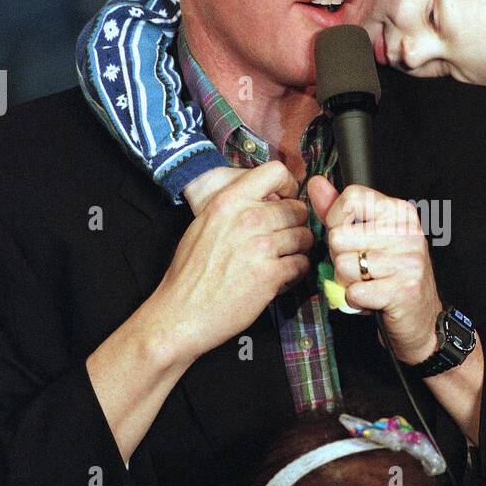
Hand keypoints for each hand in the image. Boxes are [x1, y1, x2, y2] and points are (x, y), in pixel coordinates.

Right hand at [148, 161, 311, 365]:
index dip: (288, 185)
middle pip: (297, 208)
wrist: (181, 313)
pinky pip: (301, 264)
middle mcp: (247, 219)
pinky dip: (295, 271)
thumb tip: (265, 199)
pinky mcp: (271, 275)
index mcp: (228, 202)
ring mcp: (261, 247)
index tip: (287, 198)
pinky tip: (279, 276)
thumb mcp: (204, 224)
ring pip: (304, 236)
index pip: (275, 172)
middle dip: (295, 223)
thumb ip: (234, 207)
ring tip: (281, 258)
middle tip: (284, 236)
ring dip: (297, 248)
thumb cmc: (190, 273)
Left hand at [308, 176, 441, 363]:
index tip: (350, 237)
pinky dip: (355, 301)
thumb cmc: (393, 275)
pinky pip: (353, 292)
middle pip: (339, 236)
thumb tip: (315, 183)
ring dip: (348, 282)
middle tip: (363, 268)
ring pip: (343, 266)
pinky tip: (373, 299)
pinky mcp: (403, 290)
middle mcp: (408, 232)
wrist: (422, 320)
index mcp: (400, 212)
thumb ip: (339, 211)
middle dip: (341, 258)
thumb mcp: (370, 236)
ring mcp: (407, 261)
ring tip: (368, 283)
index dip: (337, 221)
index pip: (351, 198)